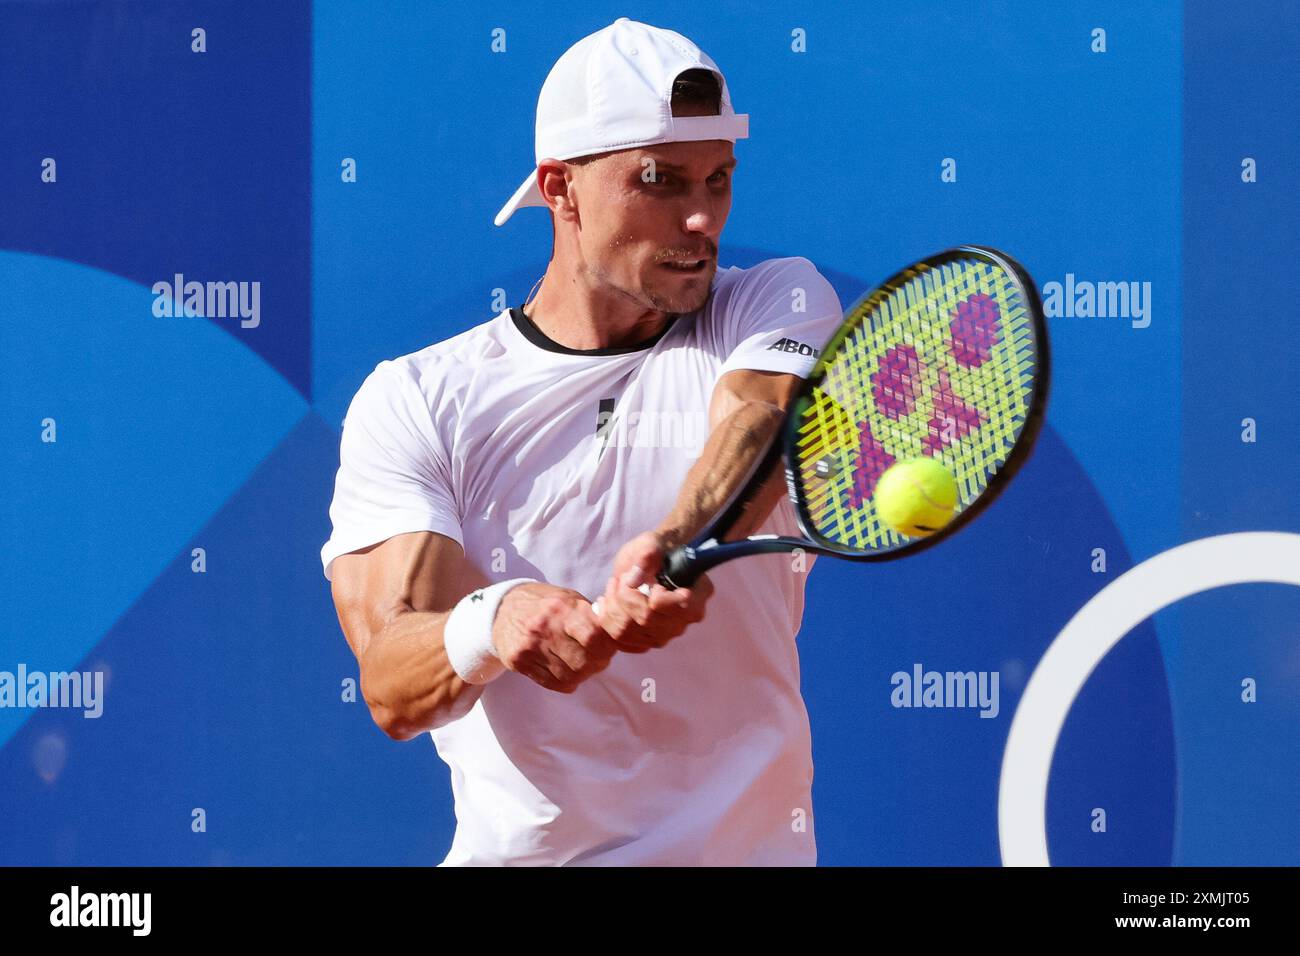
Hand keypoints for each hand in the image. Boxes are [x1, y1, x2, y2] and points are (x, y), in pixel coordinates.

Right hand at [491, 583, 618, 692]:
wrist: (501, 610)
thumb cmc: (543, 603)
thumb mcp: (567, 597)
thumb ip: (590, 614)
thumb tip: (614, 630)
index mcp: (560, 608)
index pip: (593, 635)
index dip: (607, 645)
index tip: (609, 645)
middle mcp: (544, 628)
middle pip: (583, 660)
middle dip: (598, 663)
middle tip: (600, 659)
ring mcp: (529, 647)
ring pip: (570, 675)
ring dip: (584, 674)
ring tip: (584, 665)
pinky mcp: (518, 662)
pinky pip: (552, 683)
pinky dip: (567, 682)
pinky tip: (568, 672)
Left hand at [591, 532, 712, 651]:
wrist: (652, 562)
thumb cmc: (657, 549)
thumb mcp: (652, 544)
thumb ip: (646, 556)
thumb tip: (634, 580)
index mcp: (697, 595)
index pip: (677, 607)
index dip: (655, 596)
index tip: (650, 581)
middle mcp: (684, 619)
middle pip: (646, 620)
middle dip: (625, 596)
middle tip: (621, 578)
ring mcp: (666, 633)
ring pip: (628, 632)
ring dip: (612, 607)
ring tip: (612, 587)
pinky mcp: (648, 640)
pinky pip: (622, 641)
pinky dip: (608, 622)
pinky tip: (607, 604)